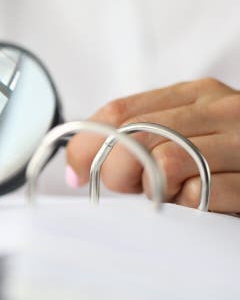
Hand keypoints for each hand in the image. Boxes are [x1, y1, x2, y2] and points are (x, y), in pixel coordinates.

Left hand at [66, 78, 239, 212]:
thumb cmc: (233, 163)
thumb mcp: (190, 137)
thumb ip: (141, 139)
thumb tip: (75, 168)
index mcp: (198, 94)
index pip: (119, 111)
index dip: (86, 145)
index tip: (76, 174)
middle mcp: (223, 109)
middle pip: (135, 134)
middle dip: (114, 170)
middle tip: (125, 190)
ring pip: (165, 161)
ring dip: (153, 188)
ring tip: (170, 194)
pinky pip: (202, 192)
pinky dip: (189, 205)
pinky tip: (200, 204)